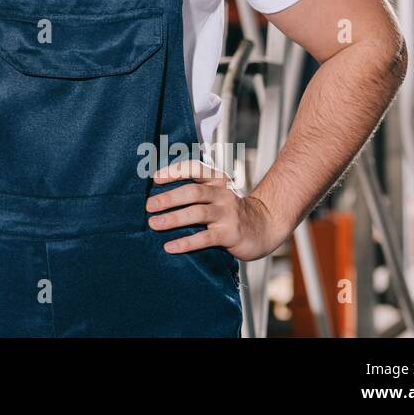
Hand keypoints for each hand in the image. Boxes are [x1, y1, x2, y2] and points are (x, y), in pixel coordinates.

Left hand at [146, 159, 285, 260]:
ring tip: (154, 224)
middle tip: (149, 205)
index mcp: (217, 179)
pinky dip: (186, 242)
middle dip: (168, 198)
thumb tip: (157, 193)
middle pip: (193, 192)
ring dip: (173, 218)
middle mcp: (223, 193)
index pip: (195, 168)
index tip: (155, 178)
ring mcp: (228, 213)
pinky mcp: (231, 234)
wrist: (264, 227)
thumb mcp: (216, 193)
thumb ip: (195, 189)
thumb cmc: (230, 210)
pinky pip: (205, 237)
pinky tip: (170, 246)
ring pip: (198, 213)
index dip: (174, 171)